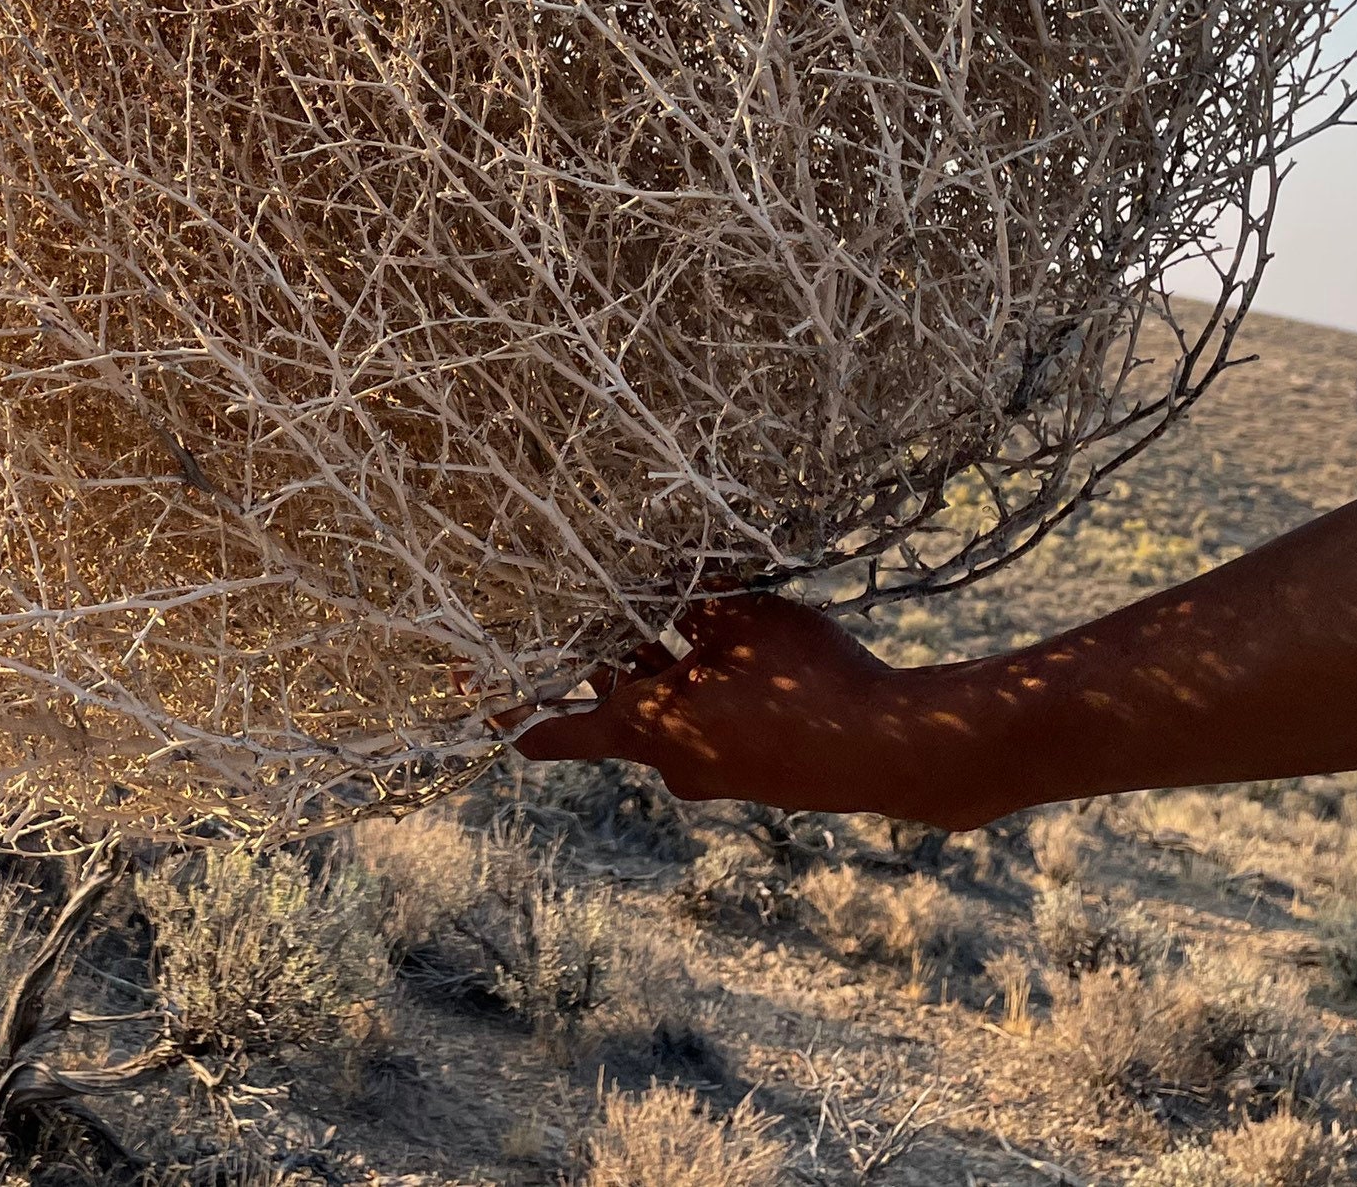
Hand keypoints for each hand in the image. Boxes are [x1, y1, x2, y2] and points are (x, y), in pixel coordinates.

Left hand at [510, 593, 972, 824]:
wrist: (889, 748)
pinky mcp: (753, 767)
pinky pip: (707, 716)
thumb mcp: (735, 619)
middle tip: (573, 605)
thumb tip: (658, 586)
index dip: (507, 708)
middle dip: (596, 654)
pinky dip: (700, 679)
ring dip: (657, 661)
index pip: (552, 727)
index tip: (468, 685)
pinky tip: (725, 635)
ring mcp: (713, 771)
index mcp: (646, 728)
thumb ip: (685, 602)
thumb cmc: (804, 681)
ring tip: (663, 601)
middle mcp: (670, 760)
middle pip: (610, 703)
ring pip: (664, 705)